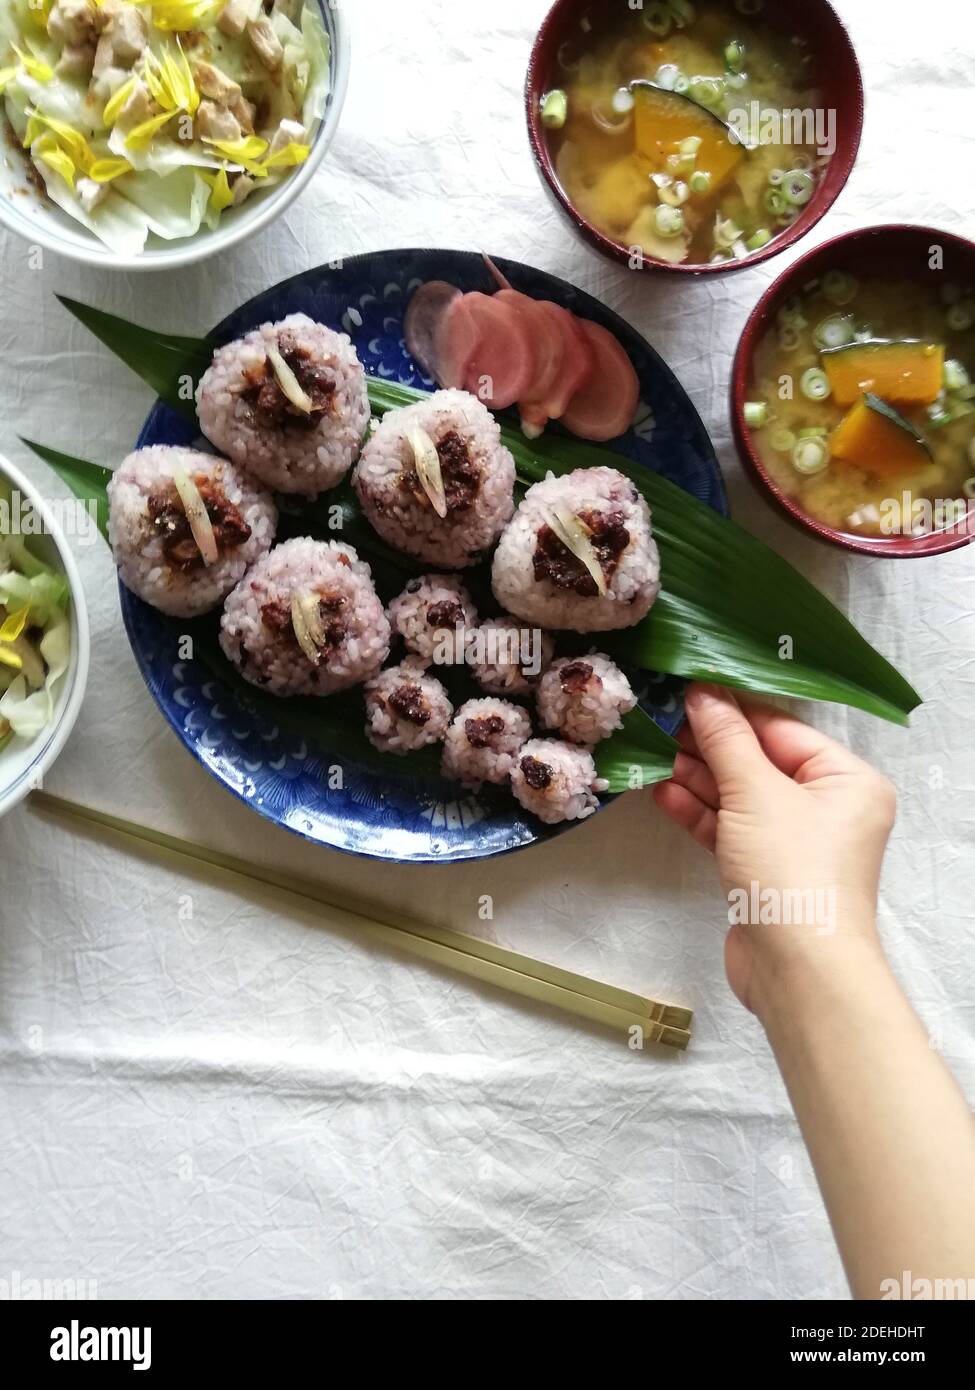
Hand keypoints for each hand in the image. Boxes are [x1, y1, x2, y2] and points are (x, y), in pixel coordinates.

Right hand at [653, 683, 896, 1018]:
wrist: (799, 971)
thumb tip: (702, 693)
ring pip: (740, 796)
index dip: (732, 710)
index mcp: (846, 779)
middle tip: (658, 722)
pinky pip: (730, 828)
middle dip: (708, 746)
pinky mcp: (766, 870)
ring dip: (696, 778)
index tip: (684, 691)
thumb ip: (726, 740)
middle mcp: (828, 807)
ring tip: (652, 754)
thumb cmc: (792, 872)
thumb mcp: (756, 793)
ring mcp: (795, 841)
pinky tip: (663, 792)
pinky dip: (699, 812)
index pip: (781, 729)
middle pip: (759, 760)